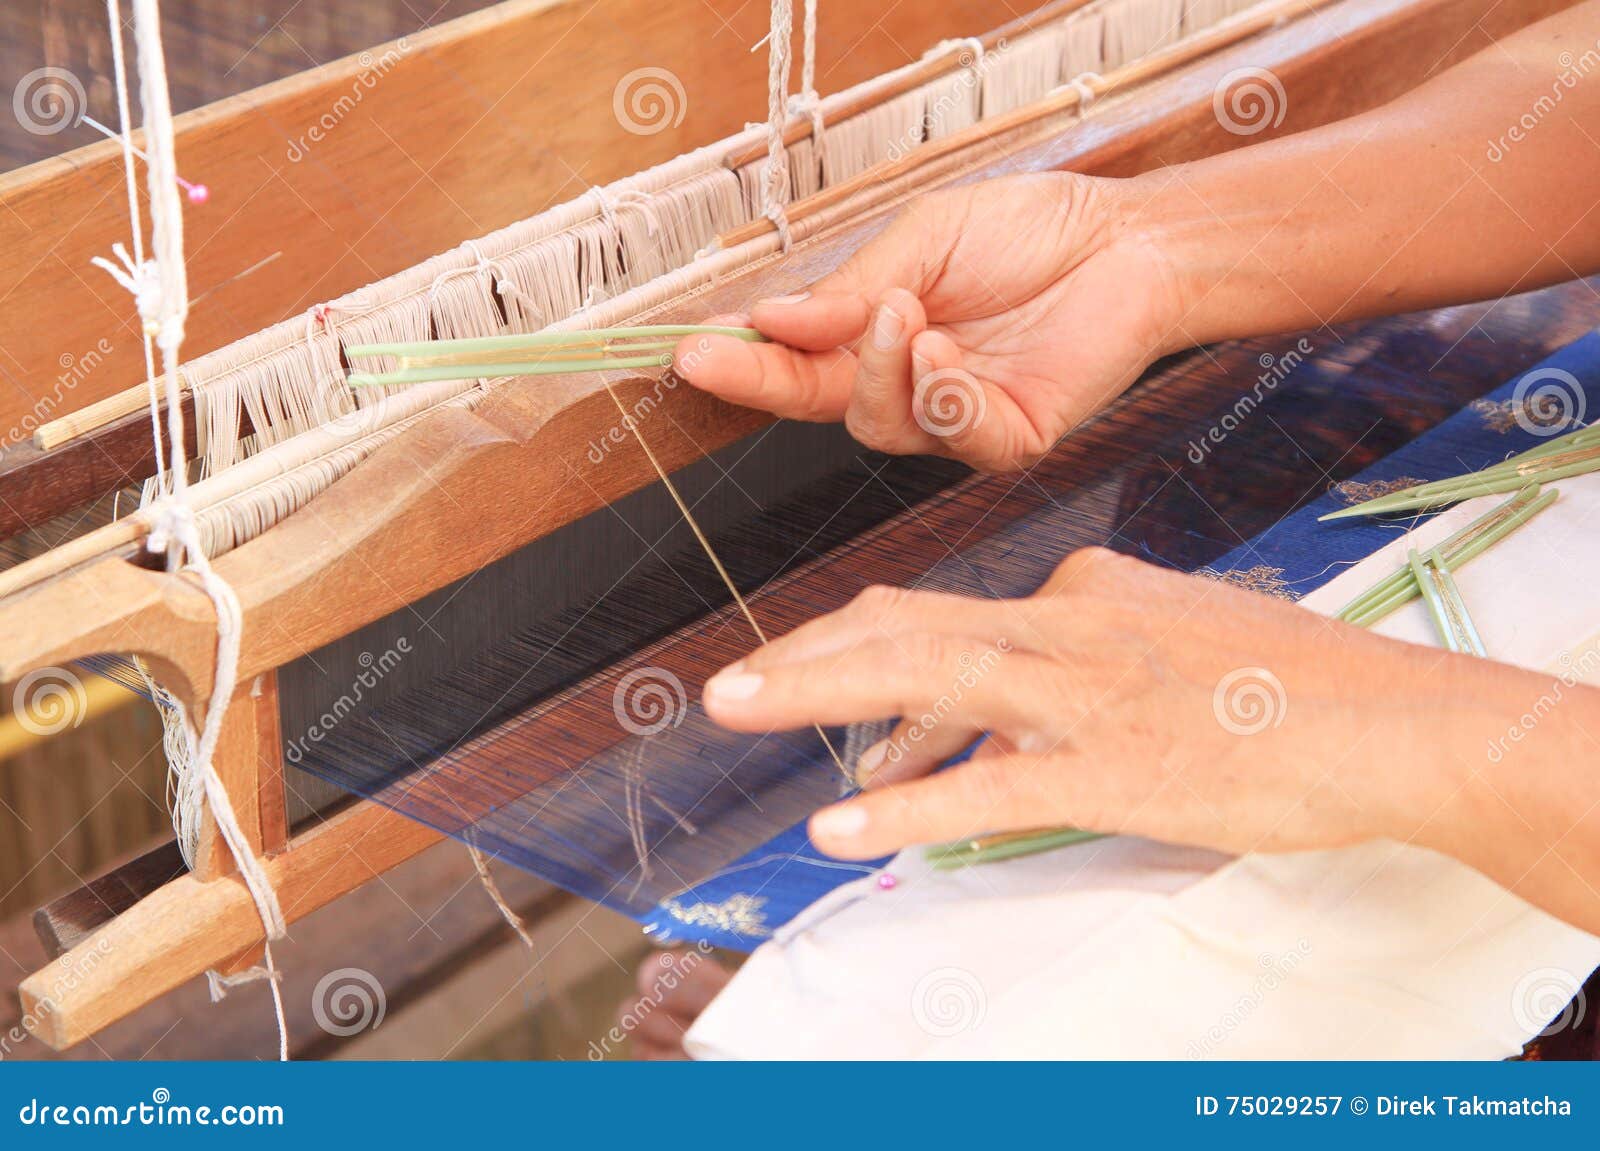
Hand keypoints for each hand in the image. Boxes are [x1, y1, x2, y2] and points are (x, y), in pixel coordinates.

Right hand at [672, 174, 1182, 471]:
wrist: (1128, 241)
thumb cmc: (1029, 233)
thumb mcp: (921, 243)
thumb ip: (850, 290)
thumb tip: (771, 319)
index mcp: (876, 337)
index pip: (793, 365)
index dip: (742, 364)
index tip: (688, 351)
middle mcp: (907, 387)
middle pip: (820, 403)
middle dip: (788, 373)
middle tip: (791, 329)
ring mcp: (955, 420)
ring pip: (879, 425)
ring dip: (884, 371)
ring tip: (917, 317)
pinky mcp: (1009, 439)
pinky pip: (954, 439)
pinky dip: (943, 396)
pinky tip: (951, 355)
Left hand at [701, 548, 1517, 862]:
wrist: (1393, 721)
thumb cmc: (1291, 686)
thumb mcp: (1173, 640)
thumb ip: (1082, 658)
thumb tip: (1000, 713)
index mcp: (1081, 592)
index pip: (944, 620)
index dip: (867, 663)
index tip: (824, 702)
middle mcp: (1067, 625)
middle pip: (905, 626)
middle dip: (806, 654)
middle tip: (725, 685)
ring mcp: (1084, 695)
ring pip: (923, 679)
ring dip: (818, 695)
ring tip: (736, 708)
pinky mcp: (1112, 768)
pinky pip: (984, 788)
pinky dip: (902, 805)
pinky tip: (839, 828)